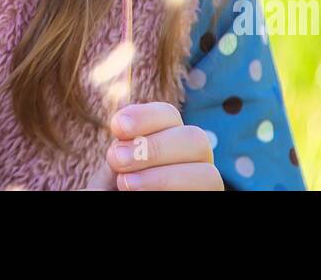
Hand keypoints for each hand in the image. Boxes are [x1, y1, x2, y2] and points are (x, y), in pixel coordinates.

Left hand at [83, 101, 223, 190]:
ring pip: (208, 175)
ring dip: (164, 177)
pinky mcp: (205, 200)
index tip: (116, 127)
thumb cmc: (113, 191)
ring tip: (126, 184)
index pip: (170, 115)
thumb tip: (123, 143)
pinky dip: (173, 192)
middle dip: (155, 148)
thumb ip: (121, 155)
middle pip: (196, 139)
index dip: (146, 115)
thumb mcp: (112, 172)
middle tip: (118, 160)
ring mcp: (202, 186)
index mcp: (169, 140)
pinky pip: (204, 195)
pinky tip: (145, 196)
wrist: (115, 205)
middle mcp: (192, 161)